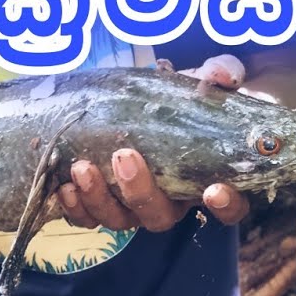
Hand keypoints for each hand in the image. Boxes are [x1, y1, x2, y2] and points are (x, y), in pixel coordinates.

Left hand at [57, 55, 258, 230]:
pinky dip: (76, 207)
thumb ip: (220, 75)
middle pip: (160, 216)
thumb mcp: (209, 79)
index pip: (230, 207)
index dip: (226, 205)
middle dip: (140, 192)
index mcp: (207, 179)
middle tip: (124, 157)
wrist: (149, 100)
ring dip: (99, 199)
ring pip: (121, 220)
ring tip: (82, 168)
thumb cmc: (187, 96)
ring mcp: (134, 206)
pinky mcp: (103, 202)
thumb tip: (217, 75)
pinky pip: (89, 217)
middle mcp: (171, 201)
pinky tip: (64, 186)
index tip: (214, 190)